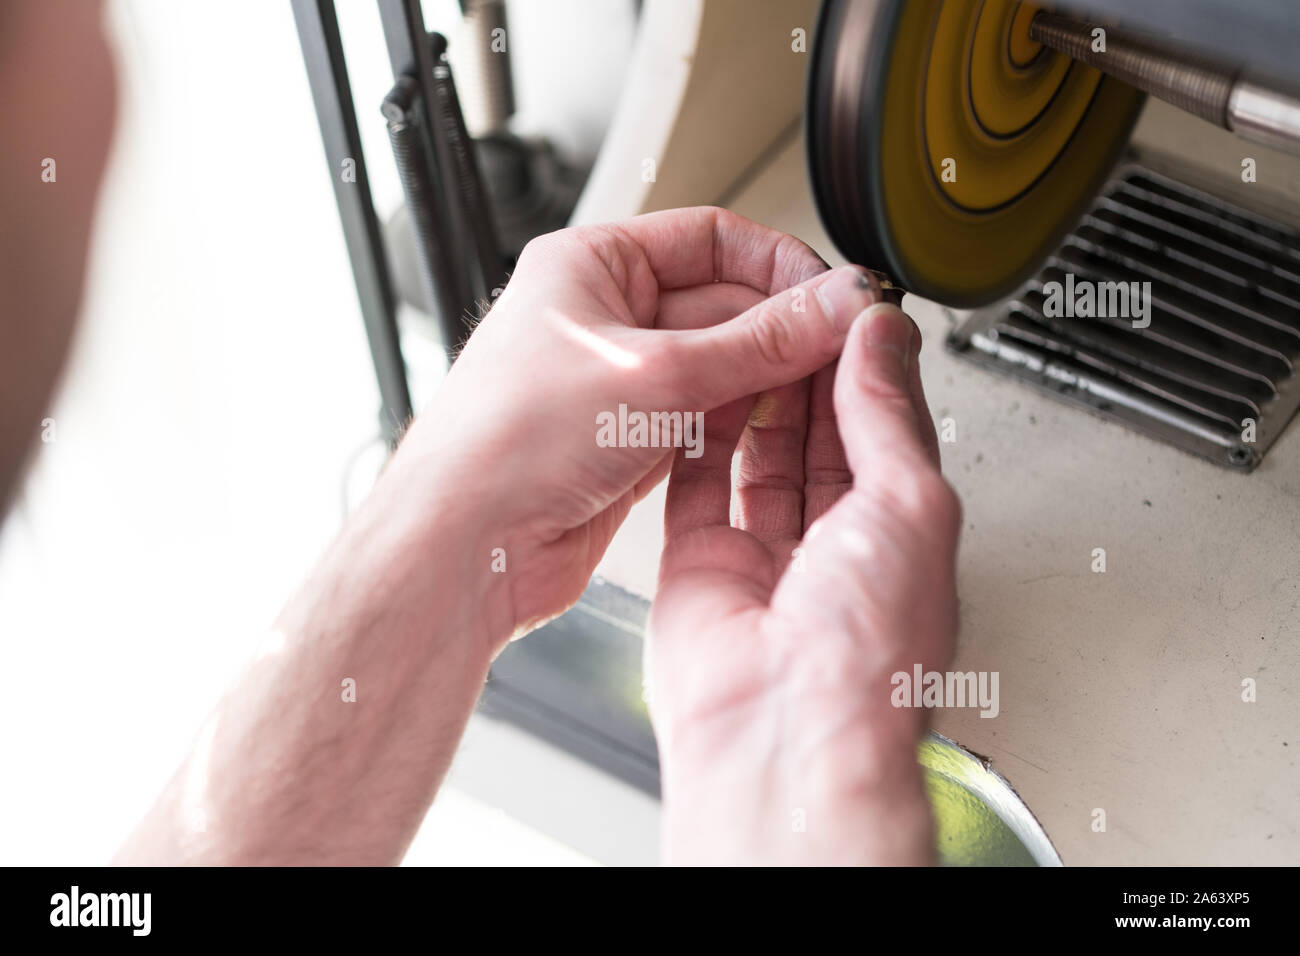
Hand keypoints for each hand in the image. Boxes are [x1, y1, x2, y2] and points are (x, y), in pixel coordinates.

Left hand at [391, 206, 884, 651]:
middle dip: (782, 327)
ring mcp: (616, 382)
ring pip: (719, 364)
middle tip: (843, 350)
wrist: (463, 547)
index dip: (780, 264)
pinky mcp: (628, 441)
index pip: (711, 238)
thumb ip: (760, 341)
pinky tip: (776, 431)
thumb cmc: (507, 445)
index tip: (834, 295)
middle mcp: (602, 318)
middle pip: (723, 303)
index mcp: (590, 267)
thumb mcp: (655, 373)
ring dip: (767, 378)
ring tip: (819, 393)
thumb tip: (837, 302)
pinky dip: (742, 422)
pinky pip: (705, 416)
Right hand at [646, 302, 961, 864]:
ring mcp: (764, 559)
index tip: (845, 311)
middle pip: (818, 440)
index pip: (881, 432)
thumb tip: (882, 340)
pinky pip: (696, 487)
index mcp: (899, 538)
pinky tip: (701, 390)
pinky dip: (698, 437)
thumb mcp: (910, 504)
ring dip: (755, 397)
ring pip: (758, 457)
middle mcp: (833, 550)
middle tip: (791, 312)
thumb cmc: (869, 656)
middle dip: (807, 374)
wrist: (785, 734)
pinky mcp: (700, 567)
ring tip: (748, 336)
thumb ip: (886, 416)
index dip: (863, 367)